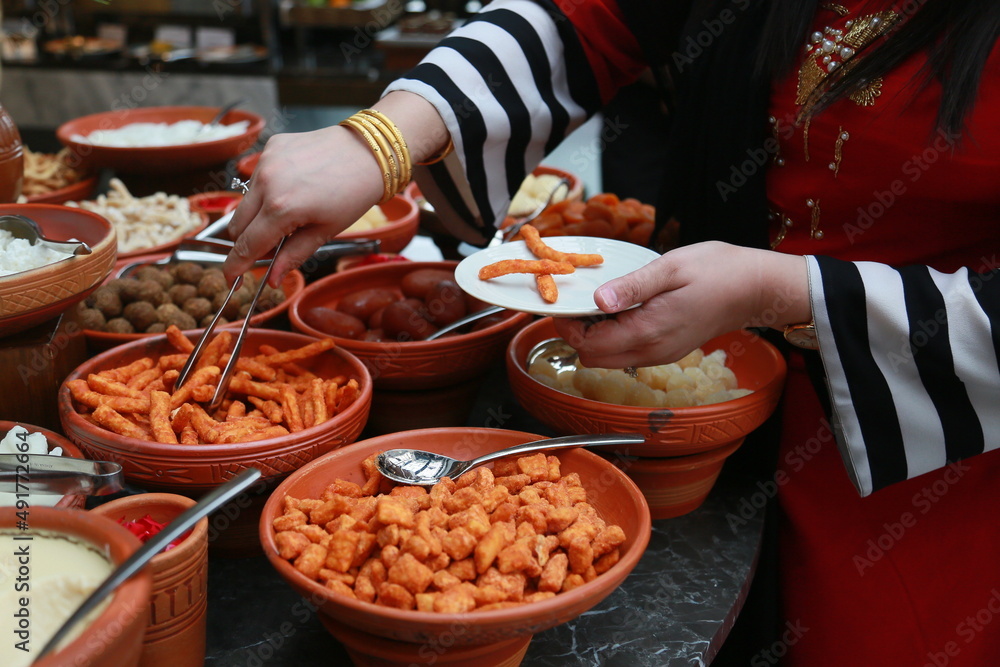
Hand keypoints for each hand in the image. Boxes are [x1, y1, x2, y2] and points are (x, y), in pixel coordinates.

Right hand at [223, 125, 383, 285]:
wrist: (368, 152)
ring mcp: (266, 161)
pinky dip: (268, 190)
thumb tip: (271, 279)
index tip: (232, 280)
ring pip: (245, 202)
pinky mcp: (270, 147)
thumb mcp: (325, 231)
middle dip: (249, 242)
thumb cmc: (353, 193)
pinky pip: (257, 178)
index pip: (246, 245)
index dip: (235, 267)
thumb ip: (293, 256)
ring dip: (258, 216)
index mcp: (281, 207)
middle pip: (238, 226)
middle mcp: (266, 181)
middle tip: (274, 246)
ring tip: (290, 214)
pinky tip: (293, 188)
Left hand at [551, 241, 809, 368]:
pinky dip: (614, 336)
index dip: (568, 327)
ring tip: (598, 302)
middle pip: (594, 358)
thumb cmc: (718, 271)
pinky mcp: (667, 351)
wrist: (756, 287)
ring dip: (595, 336)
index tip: (564, 303)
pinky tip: (620, 309)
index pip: (589, 346)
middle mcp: (652, 352)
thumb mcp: (671, 268)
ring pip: (610, 359)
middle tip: (576, 301)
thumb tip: (597, 300)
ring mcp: (660, 355)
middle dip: (577, 334)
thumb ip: (632, 286)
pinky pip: (628, 353)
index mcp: (649, 332)